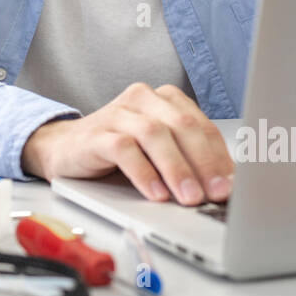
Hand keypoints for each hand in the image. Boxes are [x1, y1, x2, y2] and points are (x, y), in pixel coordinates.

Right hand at [20, 82, 234, 203]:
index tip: (231, 186)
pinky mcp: (96, 134)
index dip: (219, 157)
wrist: (64, 148)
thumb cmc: (118, 150)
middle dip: (203, 163)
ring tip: (189, 197)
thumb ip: (186, 159)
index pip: (201, 126)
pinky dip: (144, 173)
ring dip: (176, 169)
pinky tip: (155, 193)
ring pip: (155, 135)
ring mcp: (118, 113)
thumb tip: (222, 187)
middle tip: (215, 193)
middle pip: (182, 126)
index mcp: (164, 99)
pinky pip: (123, 150)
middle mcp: (143, 99)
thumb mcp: (158, 151)